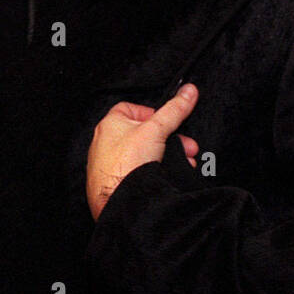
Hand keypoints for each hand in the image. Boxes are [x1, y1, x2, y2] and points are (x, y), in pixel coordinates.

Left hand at [86, 83, 199, 220]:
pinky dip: (154, 173)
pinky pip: (137, 172)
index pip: (130, 109)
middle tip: (186, 146)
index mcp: (109, 125)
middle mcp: (105, 144)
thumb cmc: (128, 163)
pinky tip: (168, 177)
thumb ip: (174, 110)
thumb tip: (188, 91)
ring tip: (184, 162)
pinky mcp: (115, 183)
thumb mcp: (157, 129)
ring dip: (166, 157)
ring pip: (143, 155)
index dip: (151, 113)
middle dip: (169, 140)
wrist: (120, 202)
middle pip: (143, 134)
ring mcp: (109, 165)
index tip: (167, 121)